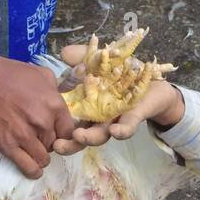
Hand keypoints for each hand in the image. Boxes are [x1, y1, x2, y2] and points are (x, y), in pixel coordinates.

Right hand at [0, 57, 74, 177]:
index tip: (55, 134)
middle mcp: (44, 124)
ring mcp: (27, 137)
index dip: (62, 135)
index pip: (69, 133)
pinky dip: (33, 171)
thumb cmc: (12, 74)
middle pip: (55, 145)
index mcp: (55, 106)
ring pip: (43, 158)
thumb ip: (56, 91)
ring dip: (39, 155)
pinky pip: (29, 167)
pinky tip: (34, 170)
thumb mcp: (43, 75)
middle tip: (37, 136)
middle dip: (48, 143)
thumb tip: (61, 100)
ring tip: (32, 150)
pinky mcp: (10, 146)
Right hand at [52, 43, 184, 155]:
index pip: (69, 121)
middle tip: (58, 146)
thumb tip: (63, 54)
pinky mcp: (134, 117)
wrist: (151, 77)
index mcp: (86, 107)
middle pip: (82, 136)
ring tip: (79, 137)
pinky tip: (116, 131)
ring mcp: (116, 119)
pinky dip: (122, 130)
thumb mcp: (98, 60)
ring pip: (102, 135)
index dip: (58, 130)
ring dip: (90, 137)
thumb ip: (81, 57)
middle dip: (70, 143)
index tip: (47, 135)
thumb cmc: (121, 71)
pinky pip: (128, 127)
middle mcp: (99, 118)